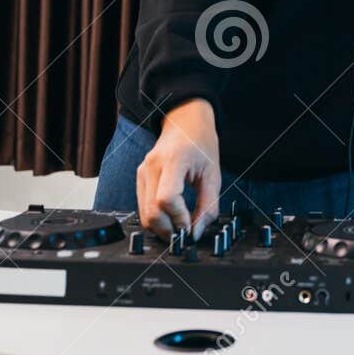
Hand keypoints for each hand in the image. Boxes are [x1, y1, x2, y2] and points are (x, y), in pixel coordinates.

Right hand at [136, 99, 220, 237]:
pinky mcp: (140, 177)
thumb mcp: (213, 174)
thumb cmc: (200, 143)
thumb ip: (208, 205)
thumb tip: (196, 232)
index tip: (190, 226)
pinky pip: (143, 206)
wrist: (185, 121)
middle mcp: (152, 166)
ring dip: (161, 227)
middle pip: (151, 211)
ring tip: (179, 227)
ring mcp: (143, 171)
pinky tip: (170, 217)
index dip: (178, 218)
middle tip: (185, 233)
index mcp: (173, 160)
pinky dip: (156, 217)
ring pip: (144, 213)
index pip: (167, 198)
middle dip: (168, 229)